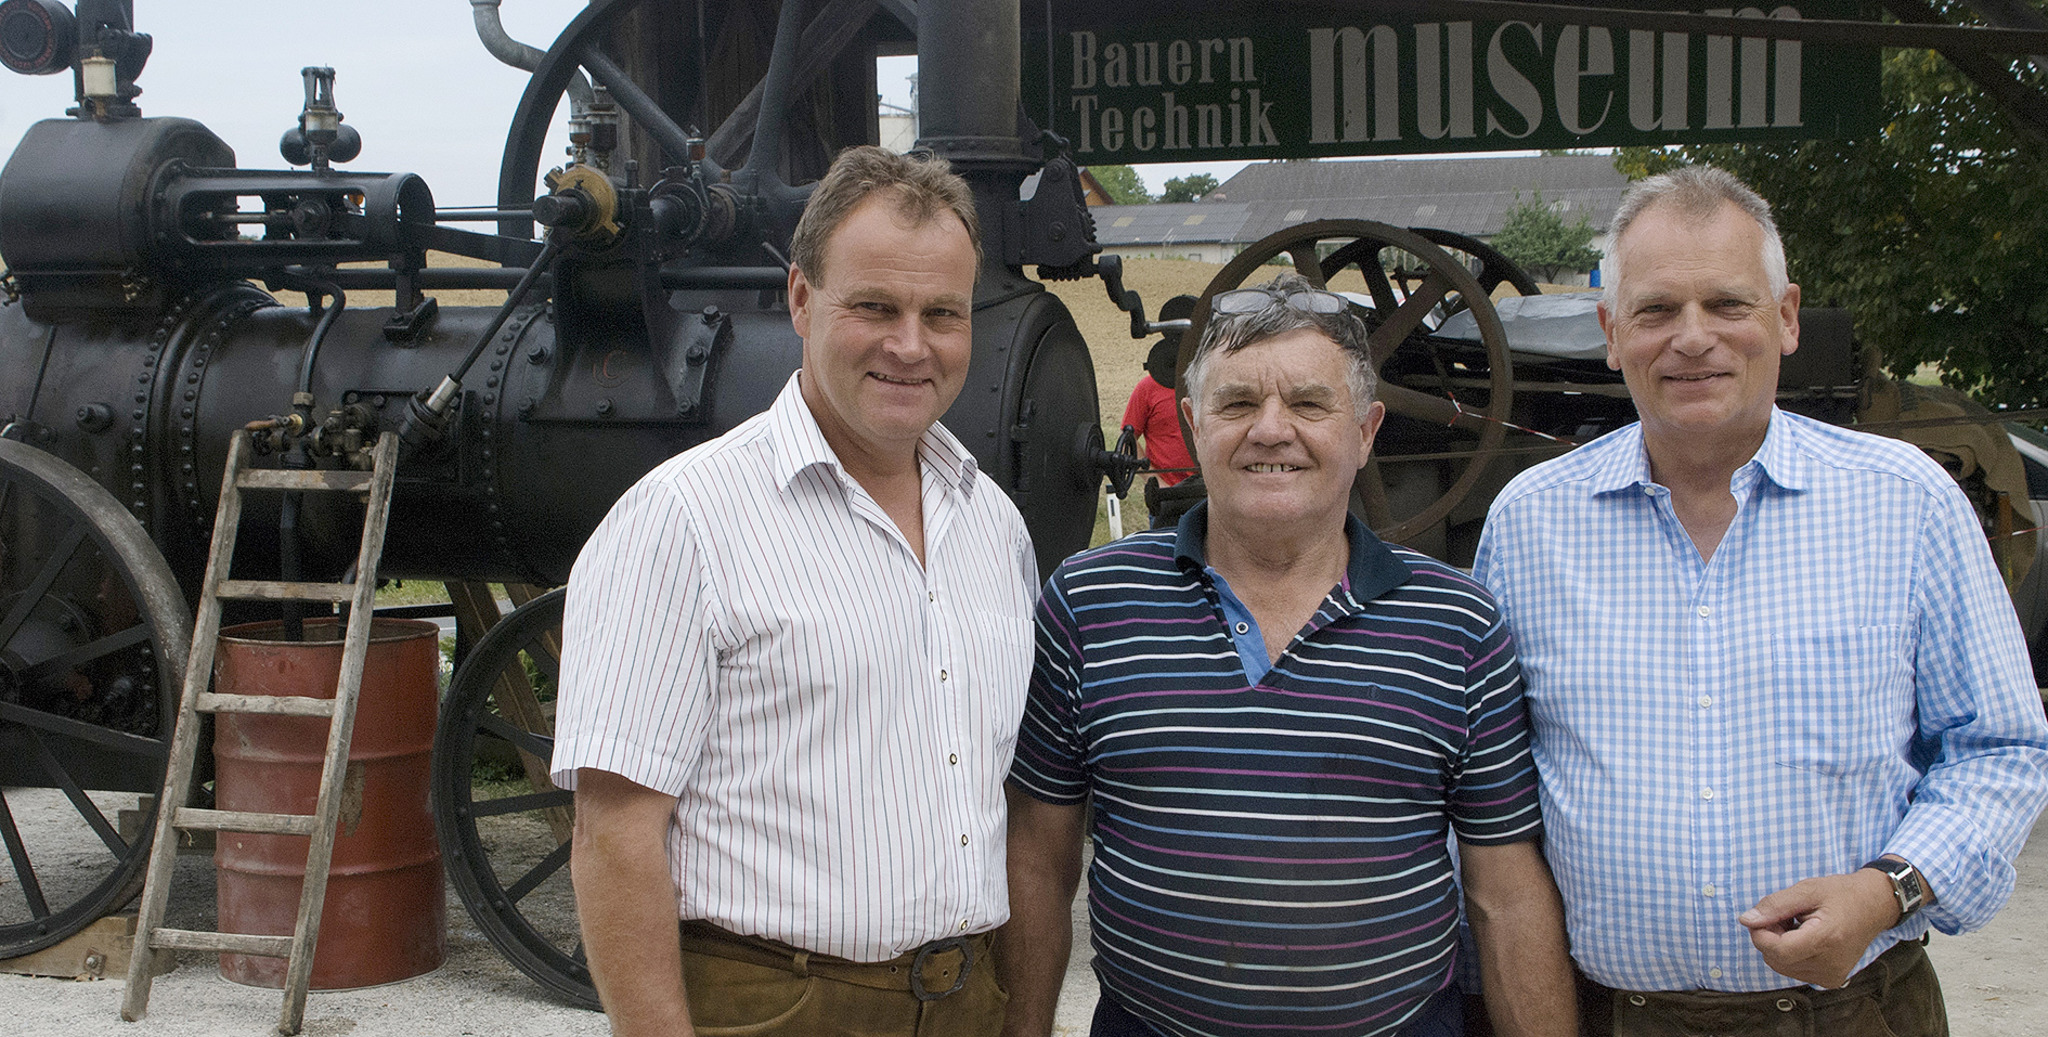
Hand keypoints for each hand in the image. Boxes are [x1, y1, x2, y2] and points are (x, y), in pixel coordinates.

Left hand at [1739, 869, 1898, 987]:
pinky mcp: (1831, 980)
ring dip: (1779, 946)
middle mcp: (1830, 964)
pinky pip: (1795, 970)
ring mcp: (1832, 976)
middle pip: (1776, 960)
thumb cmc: (1842, 894)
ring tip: (1797, 925)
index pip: (1777, 950)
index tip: (1766, 915)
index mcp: (1826, 940)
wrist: (1875, 906)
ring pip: (1782, 966)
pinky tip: (1804, 937)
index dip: (1761, 933)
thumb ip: (1775, 905)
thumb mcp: (1807, 890)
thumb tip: (1746, 921)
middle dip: (1770, 937)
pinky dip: (1791, 954)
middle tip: (1785, 916)